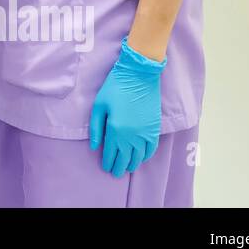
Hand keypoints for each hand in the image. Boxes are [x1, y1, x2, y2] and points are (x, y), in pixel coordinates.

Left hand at [89, 38, 165, 177]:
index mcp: (116, 130)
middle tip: (115, 173)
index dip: (108, 162)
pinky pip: (151, 149)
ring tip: (127, 168)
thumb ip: (96, 128)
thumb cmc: (115, 87)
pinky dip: (146, 156)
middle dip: (119, 167)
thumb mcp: (99, 105)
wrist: (139, 75)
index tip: (105, 167)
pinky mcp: (154, 129)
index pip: (111, 153)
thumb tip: (94, 147)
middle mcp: (132, 136)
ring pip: (139, 156)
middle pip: (125, 158)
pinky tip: (142, 158)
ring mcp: (145, 133)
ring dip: (133, 164)